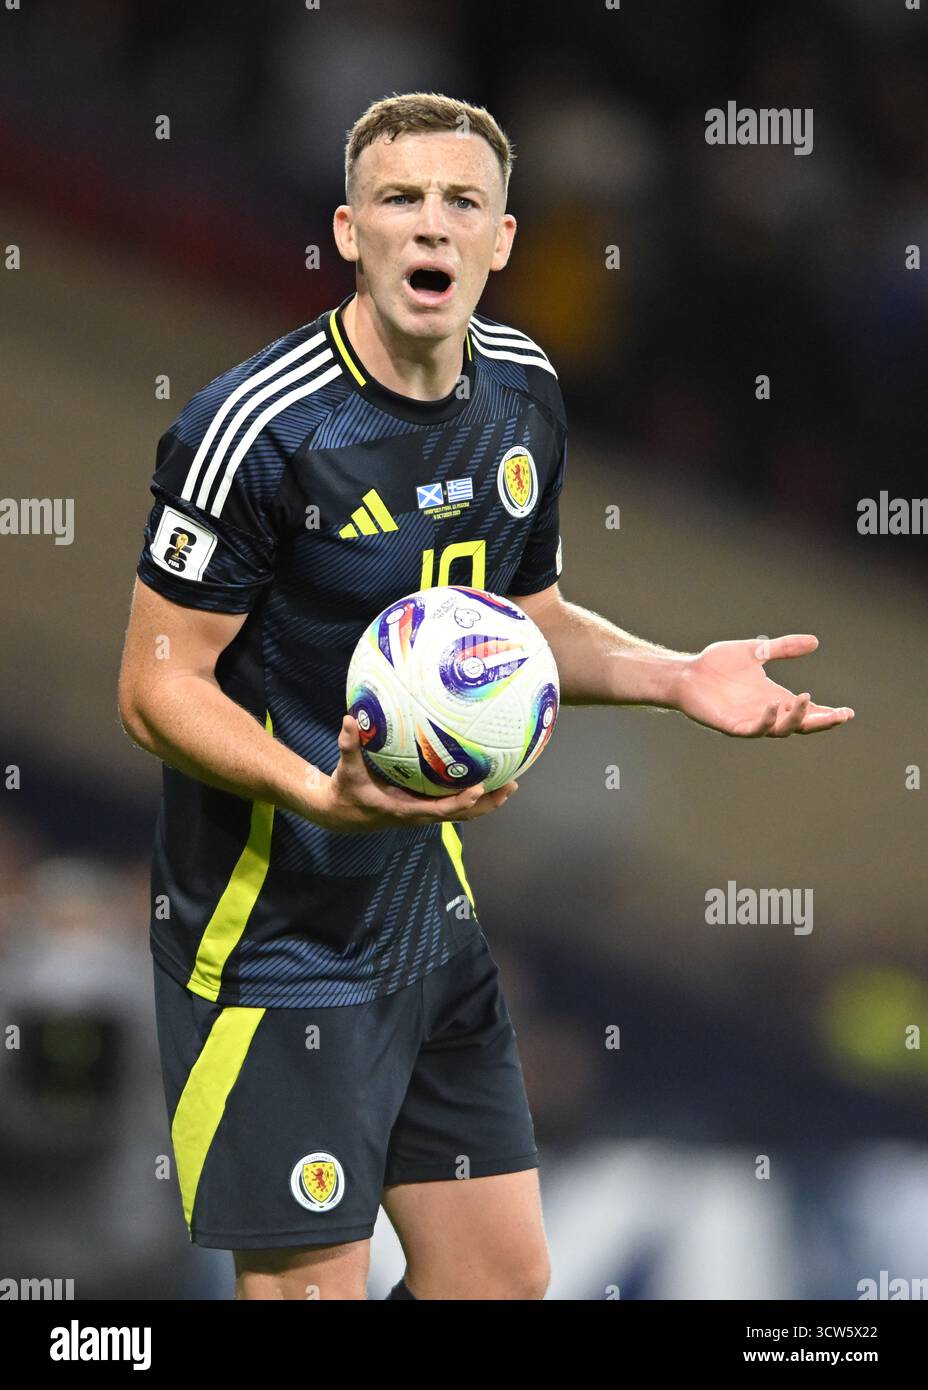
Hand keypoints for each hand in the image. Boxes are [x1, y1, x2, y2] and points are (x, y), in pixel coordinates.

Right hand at [307, 714, 518, 832]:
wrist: (340, 813)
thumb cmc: (346, 792)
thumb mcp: (346, 771)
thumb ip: (348, 746)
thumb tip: (349, 719)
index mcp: (406, 810)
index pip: (440, 810)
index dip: (461, 802)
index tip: (480, 789)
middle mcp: (420, 814)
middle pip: (463, 814)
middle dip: (488, 802)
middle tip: (512, 785)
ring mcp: (424, 811)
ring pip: (462, 811)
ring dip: (486, 800)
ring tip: (510, 783)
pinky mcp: (423, 805)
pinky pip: (453, 802)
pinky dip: (471, 794)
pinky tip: (484, 776)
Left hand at [672, 634, 854, 736]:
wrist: (686, 673)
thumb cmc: (717, 664)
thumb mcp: (756, 651)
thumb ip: (783, 648)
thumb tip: (814, 642)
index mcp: (775, 698)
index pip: (806, 712)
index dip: (827, 714)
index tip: (848, 712)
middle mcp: (766, 712)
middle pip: (800, 725)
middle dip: (821, 721)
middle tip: (840, 716)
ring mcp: (749, 721)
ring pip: (780, 729)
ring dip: (795, 718)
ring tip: (804, 699)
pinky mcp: (731, 725)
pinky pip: (753, 729)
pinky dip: (765, 720)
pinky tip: (772, 705)